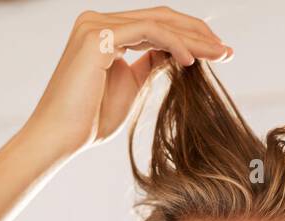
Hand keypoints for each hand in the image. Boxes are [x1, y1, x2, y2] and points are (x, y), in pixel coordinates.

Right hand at [21, 7, 231, 162]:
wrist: (58, 139)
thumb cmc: (87, 122)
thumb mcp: (129, 86)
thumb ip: (150, 65)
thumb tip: (176, 54)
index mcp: (102, 32)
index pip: (154, 24)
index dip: (188, 36)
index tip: (217, 53)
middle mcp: (96, 21)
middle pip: (160, 17)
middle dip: (198, 33)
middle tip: (226, 50)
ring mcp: (95, 25)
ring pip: (158, 22)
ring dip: (193, 38)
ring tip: (219, 55)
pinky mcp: (98, 36)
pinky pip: (150, 32)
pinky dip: (175, 44)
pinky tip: (192, 62)